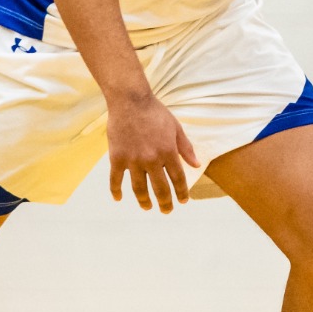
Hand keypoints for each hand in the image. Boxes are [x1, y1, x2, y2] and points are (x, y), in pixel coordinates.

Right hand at [106, 93, 199, 213]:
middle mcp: (151, 159)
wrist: (130, 100)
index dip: (182, 192)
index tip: (183, 201)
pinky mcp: (117, 158)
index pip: (178, 179)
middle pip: (160, 189)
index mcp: (168, 152)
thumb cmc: (155, 112)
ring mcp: (133, 160)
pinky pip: (116, 179)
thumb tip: (196, 165)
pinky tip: (119, 198)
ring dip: (144, 201)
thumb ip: (186, 148)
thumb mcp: (176, 128)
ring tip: (147, 207)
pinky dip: (116, 191)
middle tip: (167, 210)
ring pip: (139, 188)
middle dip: (165, 203)